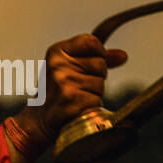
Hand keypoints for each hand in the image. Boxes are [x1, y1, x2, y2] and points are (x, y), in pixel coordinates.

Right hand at [12, 34, 127, 154]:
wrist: (39, 120)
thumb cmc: (57, 92)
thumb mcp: (69, 67)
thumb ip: (97, 58)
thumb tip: (123, 56)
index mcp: (57, 52)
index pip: (91, 42)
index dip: (99, 54)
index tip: (90, 65)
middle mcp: (59, 65)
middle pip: (100, 64)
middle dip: (96, 77)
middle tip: (78, 86)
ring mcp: (64, 83)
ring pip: (101, 84)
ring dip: (94, 93)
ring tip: (76, 98)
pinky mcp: (71, 101)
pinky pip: (97, 100)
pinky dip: (91, 106)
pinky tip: (77, 108)